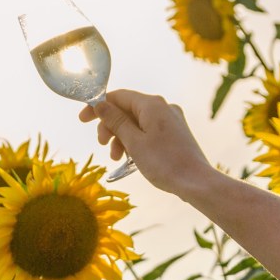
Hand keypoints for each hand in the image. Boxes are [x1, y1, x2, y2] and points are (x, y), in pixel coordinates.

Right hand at [79, 90, 212, 196]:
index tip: (83, 120)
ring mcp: (171, 120)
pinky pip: (149, 131)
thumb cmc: (164, 163)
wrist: (195, 182)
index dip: (98, 107)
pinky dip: (136, 141)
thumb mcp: (134, 142)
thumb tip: (100, 105)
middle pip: (128, 110)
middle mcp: (163, 107)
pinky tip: (132, 158)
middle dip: (111, 127)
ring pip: (138, 122)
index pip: (118, 96)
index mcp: (152, 105)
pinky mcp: (176, 133)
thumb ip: (116, 121)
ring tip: (117, 158)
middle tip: (103, 145)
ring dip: (122, 137)